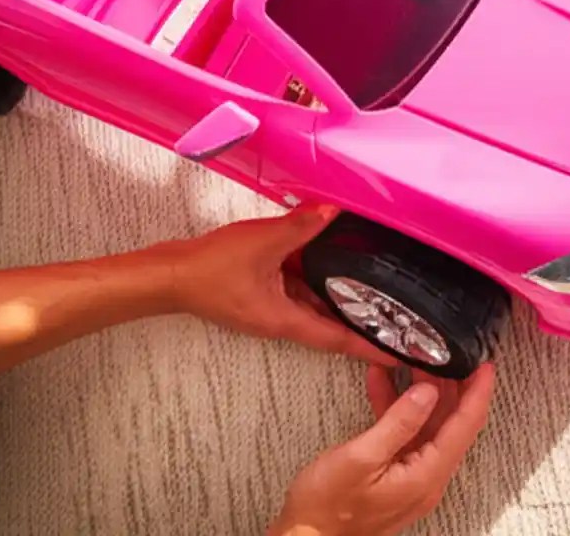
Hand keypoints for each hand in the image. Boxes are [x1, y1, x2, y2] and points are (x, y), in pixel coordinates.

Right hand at [156, 204, 393, 364]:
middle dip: (363, 324)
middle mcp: (282, 321)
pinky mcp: (261, 295)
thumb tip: (332, 213)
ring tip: (377, 292)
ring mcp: (271, 309)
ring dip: (340, 300)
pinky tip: (331, 261)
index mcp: (286, 320)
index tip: (401, 355)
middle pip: (331, 326)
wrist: (168, 275)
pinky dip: (316, 280)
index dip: (371, 348)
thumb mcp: (264, 242)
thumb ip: (301, 227)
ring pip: (314, 306)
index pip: (339, 340)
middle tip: (398, 322)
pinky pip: (297, 290)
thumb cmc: (208, 269)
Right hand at [269, 363, 495, 535]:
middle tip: (444, 356)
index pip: (465, 426)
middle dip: (450, 387)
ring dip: (421, 395)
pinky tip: (383, 385)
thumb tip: (428, 392)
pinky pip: (407, 437)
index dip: (477, 393)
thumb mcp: (361, 457)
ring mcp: (412, 478)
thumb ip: (399, 422)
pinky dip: (398, 411)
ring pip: (429, 428)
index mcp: (426, 475)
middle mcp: (426, 479)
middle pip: (451, 426)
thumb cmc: (326, 508)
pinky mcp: (395, 476)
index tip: (485, 366)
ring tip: (413, 363)